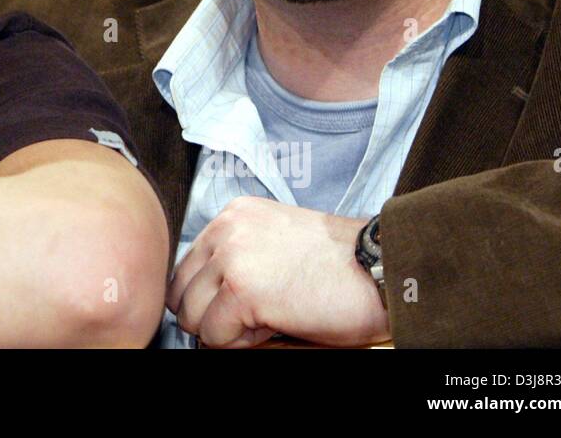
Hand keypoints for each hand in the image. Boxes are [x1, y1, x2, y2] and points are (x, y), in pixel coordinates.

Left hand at [168, 197, 389, 347]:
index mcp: (232, 216)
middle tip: (254, 318)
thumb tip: (203, 297)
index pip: (186, 267)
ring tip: (267, 320)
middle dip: (210, 315)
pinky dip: (242, 343)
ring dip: (225, 331)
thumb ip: (236, 256)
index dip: (207, 297)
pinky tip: (275, 326)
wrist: (379, 268)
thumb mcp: (275, 241)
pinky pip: (215, 336)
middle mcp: (225, 231)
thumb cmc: (338, 263)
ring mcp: (231, 260)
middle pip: (181, 292)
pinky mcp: (242, 293)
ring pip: (192, 317)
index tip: (237, 306)